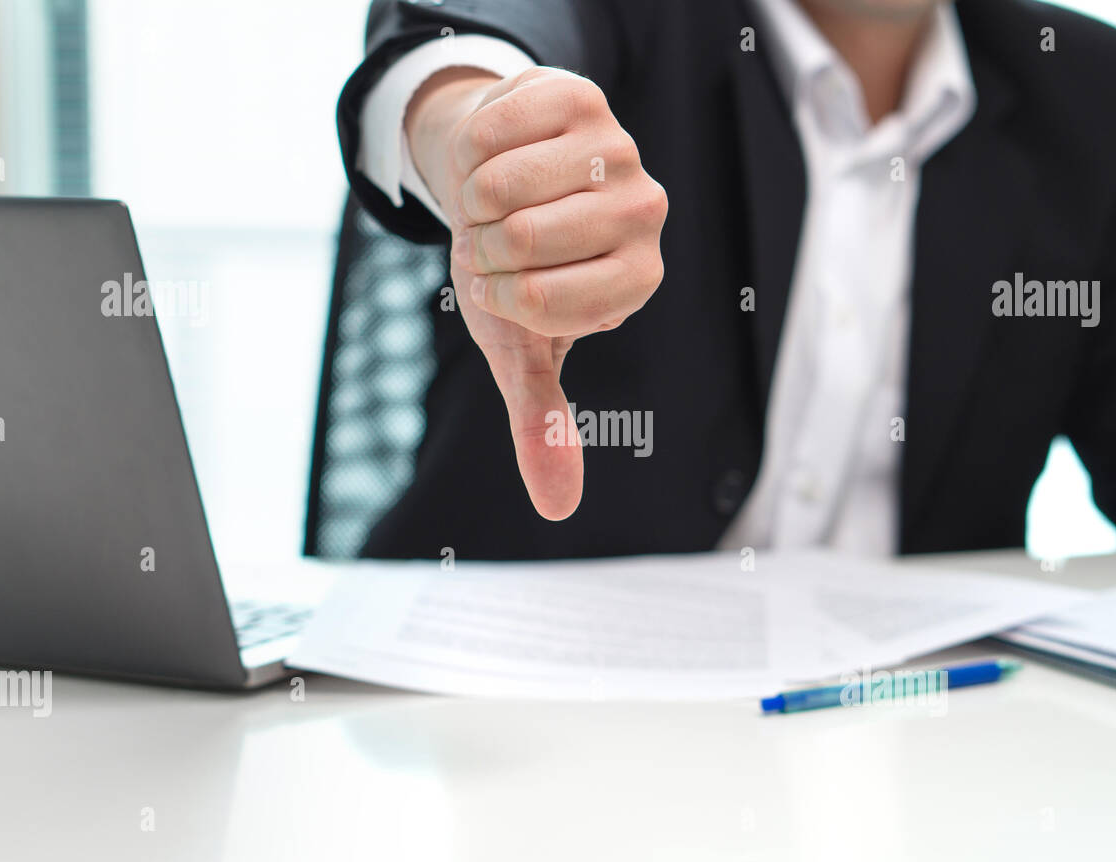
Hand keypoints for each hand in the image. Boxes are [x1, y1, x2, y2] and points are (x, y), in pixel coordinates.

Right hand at [406, 66, 667, 519]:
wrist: (495, 179)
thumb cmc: (512, 272)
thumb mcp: (521, 348)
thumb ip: (541, 422)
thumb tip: (558, 509)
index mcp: (636, 283)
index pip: (540, 302)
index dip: (496, 294)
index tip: (507, 285)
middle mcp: (645, 213)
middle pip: (521, 240)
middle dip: (481, 245)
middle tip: (500, 238)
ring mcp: (618, 149)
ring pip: (502, 184)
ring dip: (471, 197)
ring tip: (496, 199)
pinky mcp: (581, 97)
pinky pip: (494, 128)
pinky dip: (469, 147)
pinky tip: (495, 155)